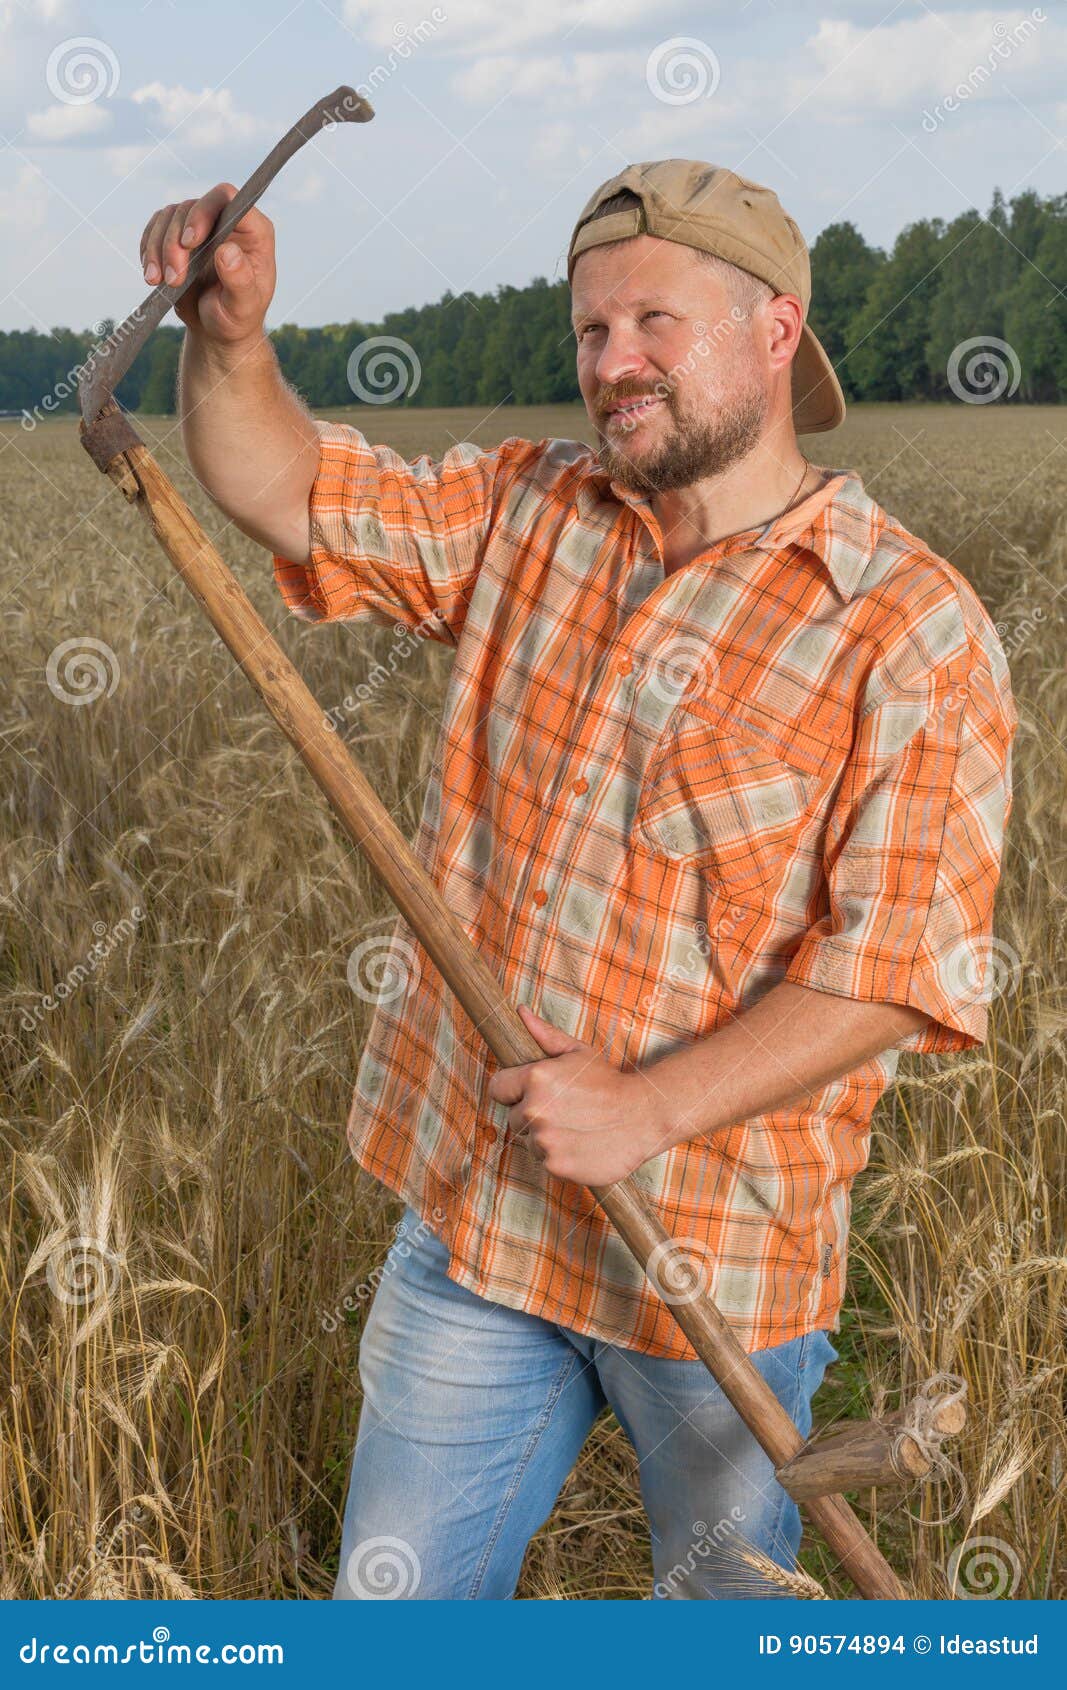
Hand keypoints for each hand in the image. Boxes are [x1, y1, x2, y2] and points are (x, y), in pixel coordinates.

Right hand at [139, 183, 275, 345]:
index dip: (205, 212)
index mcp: (253, 232)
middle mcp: (227, 221)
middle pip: (193, 207)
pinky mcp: (178, 235)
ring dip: (158, 248)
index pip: (229, 199)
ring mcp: (201, 226)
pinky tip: (151, 273)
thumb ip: (240, 281)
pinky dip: (148, 248)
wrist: (217, 330)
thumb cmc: (237, 318)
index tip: (189, 242)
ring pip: (170, 216)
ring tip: (158, 281)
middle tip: (173, 278)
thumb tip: (227, 252)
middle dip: (175, 241)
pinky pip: (156, 227)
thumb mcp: (243, 307)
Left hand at [487, 1005, 673, 1186]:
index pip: (497, 1088)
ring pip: (529, 1141)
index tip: (533, 1094)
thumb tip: (520, 1011)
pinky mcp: (555, 1165)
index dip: (513, 1091)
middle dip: (533, 1115)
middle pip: (514, 1118)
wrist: (643, 1116)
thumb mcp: (578, 1053)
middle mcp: (534, 1109)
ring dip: (546, 1137)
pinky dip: (559, 1157)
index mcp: (535, 1078)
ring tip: (575, 1127)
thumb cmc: (609, 1082)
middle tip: (564, 1110)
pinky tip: (580, 1144)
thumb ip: (544, 1035)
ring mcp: (544, 1140)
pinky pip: (544, 1161)